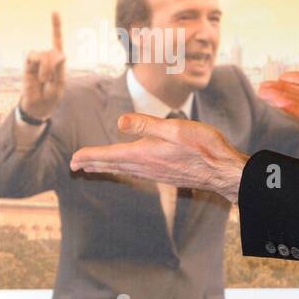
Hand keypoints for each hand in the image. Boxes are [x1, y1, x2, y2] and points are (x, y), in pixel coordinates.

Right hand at [20, 11, 66, 119]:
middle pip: (55, 52)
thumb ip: (60, 69)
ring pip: (46, 55)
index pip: (57, 42)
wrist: (37, 105)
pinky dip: (41, 67)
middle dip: (55, 67)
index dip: (55, 27)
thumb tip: (61, 54)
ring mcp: (37, 60)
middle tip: (51, 81)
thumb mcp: (60, 84)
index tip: (54, 12)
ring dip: (47, 70)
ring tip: (44, 81)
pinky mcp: (28, 63)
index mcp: (58, 61)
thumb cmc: (51, 96)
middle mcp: (47, 57)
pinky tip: (39, 78)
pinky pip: (35, 57)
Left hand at [69, 113, 248, 203]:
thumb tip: (119, 122)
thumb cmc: (205, 147)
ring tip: (94, 167)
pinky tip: (128, 169)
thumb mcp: (176, 128)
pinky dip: (124, 170)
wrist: (225, 171)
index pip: (109, 155)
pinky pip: (137, 173)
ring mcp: (157, 173)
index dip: (89, 155)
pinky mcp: (167, 175)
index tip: (73, 158)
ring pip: (124, 170)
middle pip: (113, 165)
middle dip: (92, 164)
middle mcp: (147, 166)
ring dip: (107, 168)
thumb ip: (147, 125)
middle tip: (75, 166)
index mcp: (145, 153)